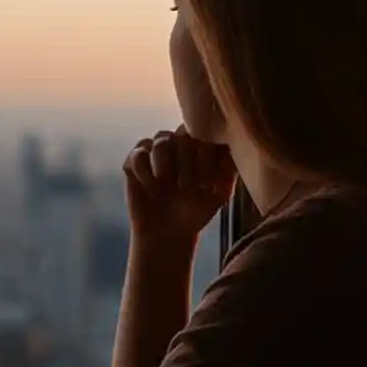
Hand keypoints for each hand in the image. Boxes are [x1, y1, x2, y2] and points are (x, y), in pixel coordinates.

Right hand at [123, 125, 236, 242]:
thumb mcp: (219, 194)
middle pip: (182, 134)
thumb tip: (233, 145)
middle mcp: (176, 143)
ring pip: (161, 141)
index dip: (205, 153)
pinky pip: (138, 156)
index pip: (203, 131)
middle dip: (187, 162)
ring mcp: (153, 151)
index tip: (207, 182)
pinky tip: (152, 191)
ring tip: (170, 189)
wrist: (167, 234)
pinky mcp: (133, 163)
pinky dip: (146, 174)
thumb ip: (228, 170)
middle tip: (188, 189)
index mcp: (199, 146)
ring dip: (167, 166)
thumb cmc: (196, 212)